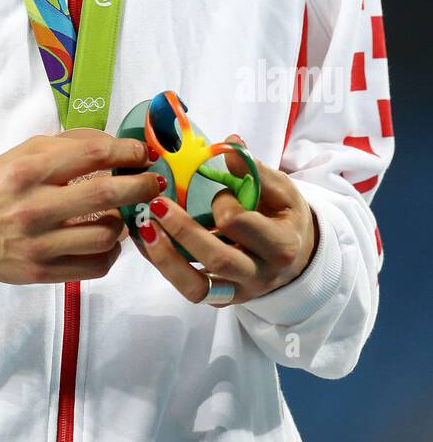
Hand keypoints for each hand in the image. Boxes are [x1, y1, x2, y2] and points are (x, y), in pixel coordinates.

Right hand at [0, 128, 164, 284]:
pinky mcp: (42, 273)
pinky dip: (111, 252)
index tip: (142, 152)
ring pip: (106, 234)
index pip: (93, 155)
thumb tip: (114, 144)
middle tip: (154, 181)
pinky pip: (96, 266)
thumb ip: (68, 144)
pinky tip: (106, 240)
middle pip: (107, 195)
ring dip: (124, 221)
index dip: (127, 151)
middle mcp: (35, 206)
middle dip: (140, 185)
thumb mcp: (22, 153)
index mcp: (29, 169)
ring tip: (122, 213)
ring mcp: (39, 244)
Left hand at [132, 134, 319, 304]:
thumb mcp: (282, 191)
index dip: (223, 203)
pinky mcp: (220, 299)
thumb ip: (256, 170)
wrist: (297, 258)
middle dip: (184, 231)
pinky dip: (164, 267)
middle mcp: (260, 274)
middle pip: (218, 260)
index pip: (241, 224)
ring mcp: (238, 291)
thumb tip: (230, 143)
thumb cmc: (284, 217)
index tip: (218, 189)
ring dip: (166, 259)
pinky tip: (147, 242)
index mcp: (280, 245)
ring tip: (145, 229)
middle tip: (156, 204)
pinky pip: (189, 288)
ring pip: (197, 288)